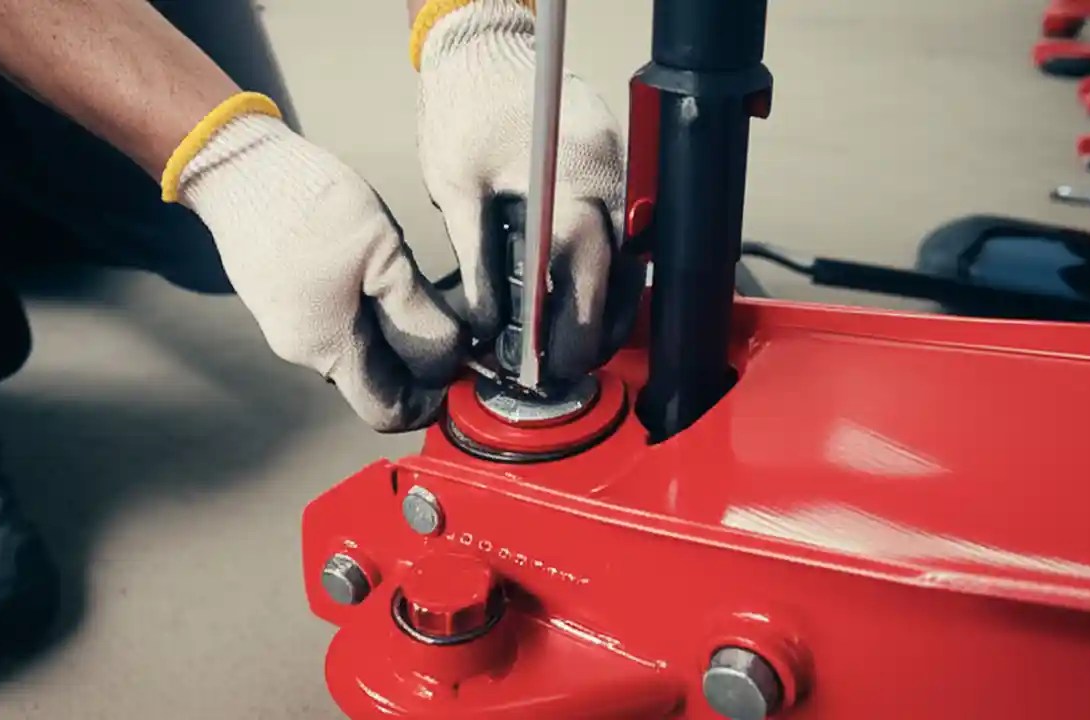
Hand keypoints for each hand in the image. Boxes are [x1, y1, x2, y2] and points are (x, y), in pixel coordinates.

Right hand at [175, 113, 464, 431]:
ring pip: (359, 348)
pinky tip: (376, 269)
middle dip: (417, 361)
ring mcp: (288, 324)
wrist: (237, 162)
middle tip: (449, 318)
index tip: (462, 365)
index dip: (432, 398)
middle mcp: (302, 349)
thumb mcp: (384, 255)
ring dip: (393, 330)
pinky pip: (337, 320)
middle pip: (377, 381)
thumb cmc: (305, 202)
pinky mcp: (283, 298)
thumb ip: (418, 313)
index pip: (390, 412)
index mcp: (327, 349)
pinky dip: (367, 308)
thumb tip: (450, 358)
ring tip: (412, 283)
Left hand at [415, 0, 641, 380]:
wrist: (484, 43)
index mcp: (569, 192)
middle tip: (565, 366)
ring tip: (578, 340)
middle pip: (618, 280)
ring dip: (609, 302)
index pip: (584, 286)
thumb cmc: (465, 105)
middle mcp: (609, 183)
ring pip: (631, 258)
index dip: (570, 336)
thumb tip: (488, 322)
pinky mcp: (619, 161)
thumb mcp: (458, 191)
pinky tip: (588, 289)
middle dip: (594, 331)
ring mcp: (622, 169)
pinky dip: (611, 264)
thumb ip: (477, 261)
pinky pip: (629, 227)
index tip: (551, 368)